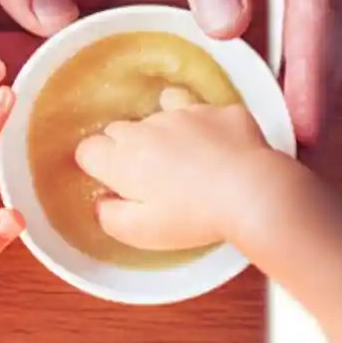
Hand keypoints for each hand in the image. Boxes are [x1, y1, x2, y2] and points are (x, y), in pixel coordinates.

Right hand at [74, 90, 296, 250]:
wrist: (252, 192)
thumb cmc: (193, 217)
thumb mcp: (142, 232)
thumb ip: (110, 216)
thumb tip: (101, 201)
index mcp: (124, 158)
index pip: (88, 149)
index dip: (98, 166)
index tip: (116, 182)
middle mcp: (149, 127)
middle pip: (121, 130)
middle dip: (129, 149)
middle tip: (153, 178)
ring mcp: (187, 113)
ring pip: (162, 114)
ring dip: (167, 134)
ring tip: (189, 161)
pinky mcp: (220, 110)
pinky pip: (204, 113)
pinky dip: (207, 130)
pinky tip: (221, 151)